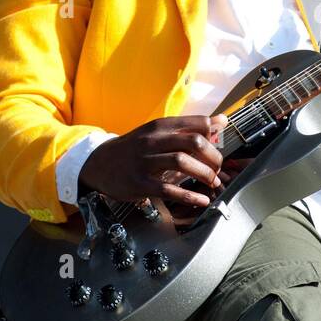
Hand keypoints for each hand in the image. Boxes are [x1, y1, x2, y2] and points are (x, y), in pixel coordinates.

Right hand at [79, 114, 233, 209]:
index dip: (214, 135)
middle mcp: (153, 141)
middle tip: (218, 168)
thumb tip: (222, 120)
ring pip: (182, 162)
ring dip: (204, 174)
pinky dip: (189, 195)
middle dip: (213, 157)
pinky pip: (169, 189)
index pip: (197, 123)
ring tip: (212, 182)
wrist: (99, 164)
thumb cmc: (135, 148)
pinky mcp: (140, 183)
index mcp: (160, 126)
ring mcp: (145, 162)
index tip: (218, 147)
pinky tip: (201, 199)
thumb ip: (190, 127)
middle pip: (193, 142)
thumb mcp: (159, 132)